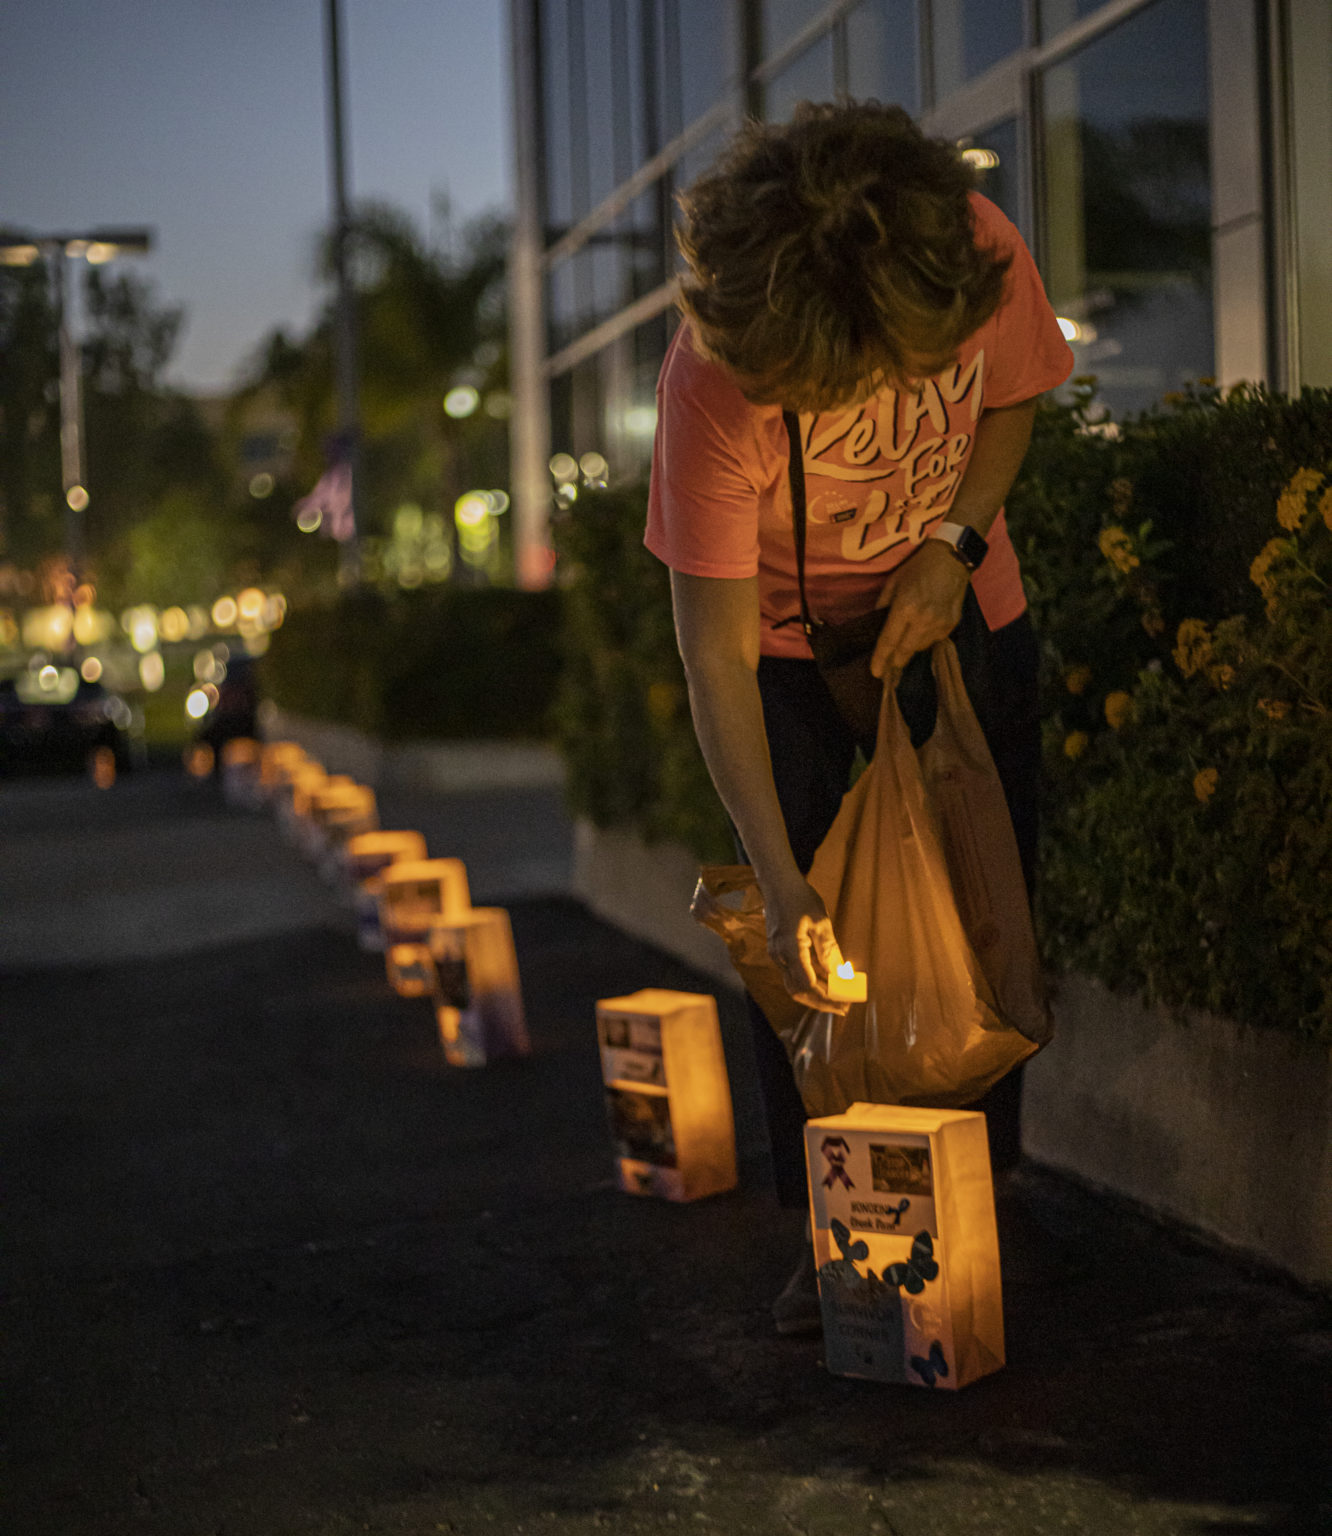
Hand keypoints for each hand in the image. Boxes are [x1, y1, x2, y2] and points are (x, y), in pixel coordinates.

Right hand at [762, 874, 848, 1012]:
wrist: (778, 883)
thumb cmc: (801, 898)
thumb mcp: (821, 923)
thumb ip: (829, 951)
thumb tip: (840, 975)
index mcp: (790, 950)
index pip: (808, 986)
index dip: (827, 998)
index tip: (845, 1002)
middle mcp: (779, 957)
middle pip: (799, 992)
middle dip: (821, 1002)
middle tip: (844, 1006)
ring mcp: (776, 955)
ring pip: (794, 985)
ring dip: (815, 994)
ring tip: (838, 996)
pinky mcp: (778, 951)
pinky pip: (793, 974)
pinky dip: (809, 981)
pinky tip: (826, 980)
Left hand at [871, 539, 969, 676]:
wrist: (952, 557)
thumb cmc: (918, 567)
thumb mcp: (893, 582)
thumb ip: (883, 606)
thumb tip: (877, 626)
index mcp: (905, 607)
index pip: (889, 641)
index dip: (881, 659)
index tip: (875, 672)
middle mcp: (923, 619)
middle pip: (905, 651)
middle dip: (895, 660)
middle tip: (887, 666)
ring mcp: (940, 623)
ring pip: (920, 648)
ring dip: (910, 648)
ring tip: (905, 641)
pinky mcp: (952, 623)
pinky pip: (935, 640)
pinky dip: (925, 639)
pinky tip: (922, 629)